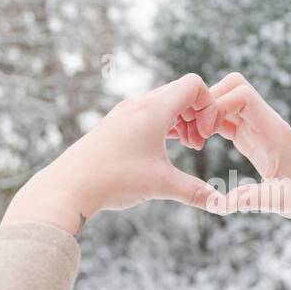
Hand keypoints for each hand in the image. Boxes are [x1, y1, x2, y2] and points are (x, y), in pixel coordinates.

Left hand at [2, 74, 224, 234]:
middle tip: (198, 145)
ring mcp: (124, 113)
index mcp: (153, 108)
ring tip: (187, 147)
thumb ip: (196, 192)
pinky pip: (148, 114)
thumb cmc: (114, 179)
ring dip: (181, 121)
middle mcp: (138, 104)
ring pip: (164, 104)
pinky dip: (163, 126)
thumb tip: (221, 204)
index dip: (210, 106)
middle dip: (198, 116)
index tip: (207, 136)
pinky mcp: (115, 125)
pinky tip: (163, 151)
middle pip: (180, 93)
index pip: (194, 85)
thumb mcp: (162, 185)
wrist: (69, 186)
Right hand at [209, 73, 290, 245]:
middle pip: (234, 86)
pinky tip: (199, 142)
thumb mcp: (278, 201)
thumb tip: (222, 204)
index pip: (243, 94)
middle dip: (209, 101)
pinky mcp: (252, 137)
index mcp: (273, 130)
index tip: (205, 131)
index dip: (219, 104)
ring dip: (208, 112)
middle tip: (194, 130)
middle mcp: (266, 122)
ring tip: (192, 137)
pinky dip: (211, 123)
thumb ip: (251, 199)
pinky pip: (228, 118)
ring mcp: (258, 127)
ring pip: (229, 99)